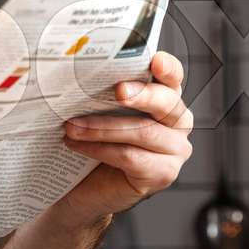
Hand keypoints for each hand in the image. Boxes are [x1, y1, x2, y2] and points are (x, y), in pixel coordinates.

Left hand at [56, 51, 193, 223]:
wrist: (82, 186)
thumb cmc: (93, 140)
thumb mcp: (98, 110)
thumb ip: (102, 91)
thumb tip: (75, 70)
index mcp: (165, 97)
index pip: (172, 77)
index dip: (168, 68)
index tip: (156, 61)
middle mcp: (177, 122)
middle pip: (166, 104)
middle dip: (142, 95)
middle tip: (118, 91)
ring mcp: (174, 151)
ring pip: (143, 132)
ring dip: (103, 128)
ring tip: (71, 126)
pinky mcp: (162, 175)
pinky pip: (132, 157)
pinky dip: (100, 149)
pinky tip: (76, 145)